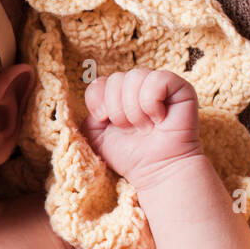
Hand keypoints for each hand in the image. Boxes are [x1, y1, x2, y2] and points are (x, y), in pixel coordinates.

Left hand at [81, 68, 203, 191]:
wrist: (156, 171)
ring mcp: (160, 85)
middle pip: (115, 79)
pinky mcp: (180, 88)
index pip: (99, 82)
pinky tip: (159, 119)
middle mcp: (138, 86)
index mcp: (118, 93)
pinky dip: (151, 102)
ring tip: (145, 127)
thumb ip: (84, 115)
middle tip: (130, 129)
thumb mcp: (95, 135)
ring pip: (134, 77)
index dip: (98, 102)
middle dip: (117, 109)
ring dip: (134, 109)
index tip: (106, 121)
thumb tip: (69, 98)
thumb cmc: (129, 155)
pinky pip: (157, 80)